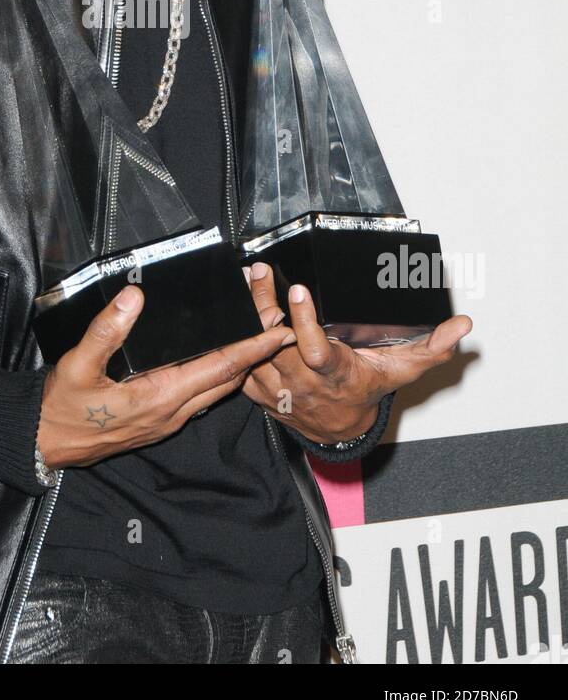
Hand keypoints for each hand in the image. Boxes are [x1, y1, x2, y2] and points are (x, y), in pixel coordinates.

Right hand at [36, 281, 291, 468]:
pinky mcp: (159, 421)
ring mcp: (168, 420)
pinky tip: (220, 361)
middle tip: (278, 323)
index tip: (279, 331)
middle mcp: (173, 412)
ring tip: (258, 338)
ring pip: (217, 391)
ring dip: (241, 365)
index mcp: (160, 397)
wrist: (44, 444)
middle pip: (228, 380)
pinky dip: (220, 376)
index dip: (253, 348)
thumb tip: (134, 297)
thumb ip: (106, 331)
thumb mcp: (77, 366)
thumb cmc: (61, 407)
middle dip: (256, 353)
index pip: (220, 368)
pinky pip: (201, 396)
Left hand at [241, 262, 472, 444]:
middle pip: (275, 341)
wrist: (339, 429)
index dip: (303, 321)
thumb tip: (463, 327)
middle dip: (265, 303)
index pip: (314, 349)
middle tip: (261, 270)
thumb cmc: (369, 389)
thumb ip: (432, 348)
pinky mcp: (260, 389)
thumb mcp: (403, 370)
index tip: (298, 289)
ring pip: (253, 349)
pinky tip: (237, 305)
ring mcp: (278, 387)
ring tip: (248, 277)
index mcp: (335, 372)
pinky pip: (240, 362)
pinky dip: (237, 334)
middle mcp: (302, 381)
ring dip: (248, 313)